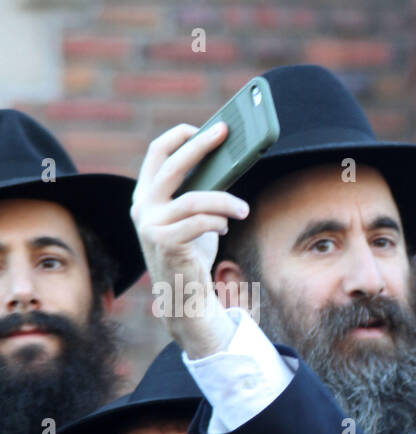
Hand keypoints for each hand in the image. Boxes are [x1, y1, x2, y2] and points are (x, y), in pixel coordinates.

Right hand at [131, 122, 248, 357]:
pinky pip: (199, 223)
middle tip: (225, 132)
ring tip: (243, 209)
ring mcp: (149, 225)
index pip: (157, 154)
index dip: (180, 136)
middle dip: (200, 146)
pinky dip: (218, 221)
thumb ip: (201, 192)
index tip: (206, 127)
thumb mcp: (196, 216)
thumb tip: (229, 161)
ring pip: (193, 199)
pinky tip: (226, 226)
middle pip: (171, 166)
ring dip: (224, 201)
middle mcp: (142, 207)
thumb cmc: (194, 252)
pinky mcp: (164, 243)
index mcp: (146, 195)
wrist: (185, 294)